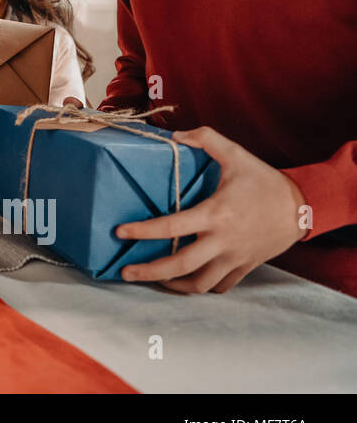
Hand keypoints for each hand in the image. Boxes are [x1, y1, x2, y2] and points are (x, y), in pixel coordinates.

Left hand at [115, 126, 307, 292]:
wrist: (303, 207)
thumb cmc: (265, 181)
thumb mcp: (236, 155)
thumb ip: (207, 139)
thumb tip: (177, 134)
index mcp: (215, 214)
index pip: (171, 227)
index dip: (142, 231)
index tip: (119, 232)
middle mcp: (222, 240)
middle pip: (180, 265)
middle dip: (149, 272)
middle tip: (125, 272)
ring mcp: (234, 257)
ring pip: (199, 283)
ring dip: (173, 285)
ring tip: (154, 280)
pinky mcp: (244, 266)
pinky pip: (220, 286)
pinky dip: (200, 287)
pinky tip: (186, 281)